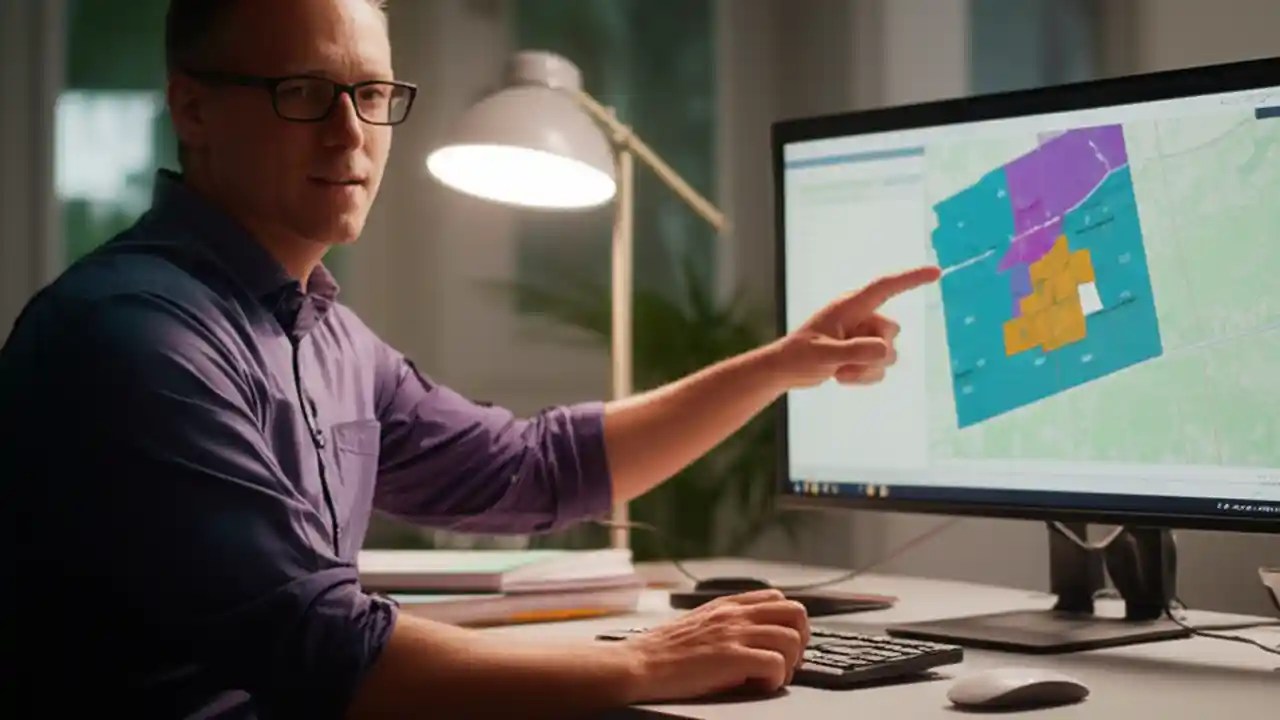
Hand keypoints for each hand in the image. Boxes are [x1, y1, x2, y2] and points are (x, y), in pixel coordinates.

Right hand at [622, 589, 809, 701]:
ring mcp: (735, 634)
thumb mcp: (700, 622)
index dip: (789, 622)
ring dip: (789, 664)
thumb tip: (754, 634)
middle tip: (785, 661)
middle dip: (800, 639)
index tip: (781, 644)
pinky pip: (776, 665)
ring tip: (770, 678)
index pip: (778, 598)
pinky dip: (775, 680)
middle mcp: (736, 614)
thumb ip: (727, 621)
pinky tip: (758, 686)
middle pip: (796, 612)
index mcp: (728, 604)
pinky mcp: (732, 658)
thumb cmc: (665, 650)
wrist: (640, 664)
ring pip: (792, 640)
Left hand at [770, 265, 940, 388]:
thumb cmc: (799, 356)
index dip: (911, 279)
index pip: (886, 287)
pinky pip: (879, 369)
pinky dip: (862, 377)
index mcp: (850, 306)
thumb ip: (855, 352)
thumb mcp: (825, 355)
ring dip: (865, 369)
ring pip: (888, 354)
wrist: (785, 370)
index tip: (935, 273)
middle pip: (891, 332)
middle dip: (874, 352)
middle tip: (844, 360)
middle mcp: (860, 318)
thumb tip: (886, 350)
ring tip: (838, 370)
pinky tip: (839, 376)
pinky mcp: (861, 353)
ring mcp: (862, 336)